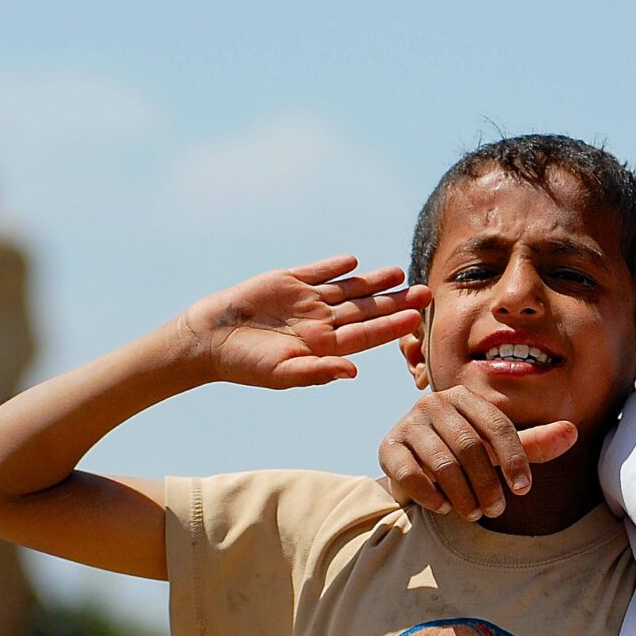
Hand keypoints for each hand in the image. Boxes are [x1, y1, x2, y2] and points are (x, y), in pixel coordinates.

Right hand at [179, 254, 425, 388]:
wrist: (208, 340)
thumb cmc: (245, 365)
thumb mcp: (282, 373)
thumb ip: (318, 372)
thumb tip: (352, 372)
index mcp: (325, 346)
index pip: (367, 335)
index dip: (392, 326)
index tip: (417, 318)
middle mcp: (322, 322)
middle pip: (366, 309)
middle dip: (396, 301)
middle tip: (427, 291)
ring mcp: (307, 300)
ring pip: (348, 288)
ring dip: (374, 281)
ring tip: (399, 272)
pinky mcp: (288, 281)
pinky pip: (317, 271)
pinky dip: (334, 266)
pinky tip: (354, 262)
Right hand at [378, 386, 577, 518]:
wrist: (410, 467)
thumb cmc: (462, 455)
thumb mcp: (497, 450)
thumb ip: (533, 444)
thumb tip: (572, 431)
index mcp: (464, 397)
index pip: (497, 426)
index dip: (515, 459)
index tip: (523, 490)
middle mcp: (433, 403)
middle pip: (470, 446)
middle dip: (487, 484)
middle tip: (496, 511)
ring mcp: (407, 423)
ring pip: (442, 462)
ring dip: (462, 494)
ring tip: (473, 513)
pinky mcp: (388, 447)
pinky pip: (411, 473)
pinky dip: (431, 495)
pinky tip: (443, 507)